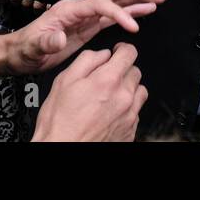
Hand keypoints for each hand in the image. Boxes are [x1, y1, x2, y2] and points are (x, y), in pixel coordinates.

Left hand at [1, 0, 168, 75]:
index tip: (133, 26)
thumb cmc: (24, 50)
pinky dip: (130, 12)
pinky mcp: (89, 25)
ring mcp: (85, 15)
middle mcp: (80, 8)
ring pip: (116, 1)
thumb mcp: (31, 48)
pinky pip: (113, 16)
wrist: (18, 53)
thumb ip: (45, 43)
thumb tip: (58, 38)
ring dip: (138, 0)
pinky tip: (145, 12)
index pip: (99, 4)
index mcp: (68, 10)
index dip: (118, 12)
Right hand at [32, 43, 146, 141]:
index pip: (130, 53)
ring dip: (128, 89)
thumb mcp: (64, 81)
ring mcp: (129, 115)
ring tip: (108, 96)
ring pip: (139, 92)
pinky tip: (109, 112)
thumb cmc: (60, 122)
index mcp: (108, 81)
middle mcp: (123, 97)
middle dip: (122, 70)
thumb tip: (101, 54)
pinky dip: (127, 108)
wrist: (64, 150)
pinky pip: (136, 112)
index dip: (122, 49)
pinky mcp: (130, 131)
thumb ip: (86, 60)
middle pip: (135, 72)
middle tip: (106, 77)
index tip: (117, 52)